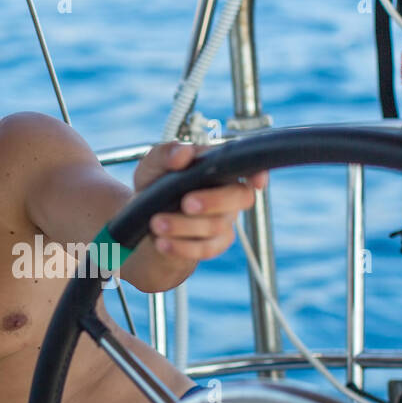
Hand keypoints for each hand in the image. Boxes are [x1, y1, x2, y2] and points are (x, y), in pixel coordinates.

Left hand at [133, 142, 267, 262]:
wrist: (143, 219)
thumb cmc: (155, 184)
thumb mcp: (153, 164)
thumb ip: (166, 153)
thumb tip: (183, 153)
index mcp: (219, 167)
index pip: (249, 166)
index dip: (258, 173)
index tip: (257, 181)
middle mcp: (228, 192)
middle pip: (240, 197)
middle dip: (213, 201)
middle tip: (185, 203)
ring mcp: (225, 219)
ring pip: (217, 225)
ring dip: (183, 225)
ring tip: (156, 223)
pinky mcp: (215, 243)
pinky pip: (207, 249)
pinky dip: (182, 247)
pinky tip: (162, 243)